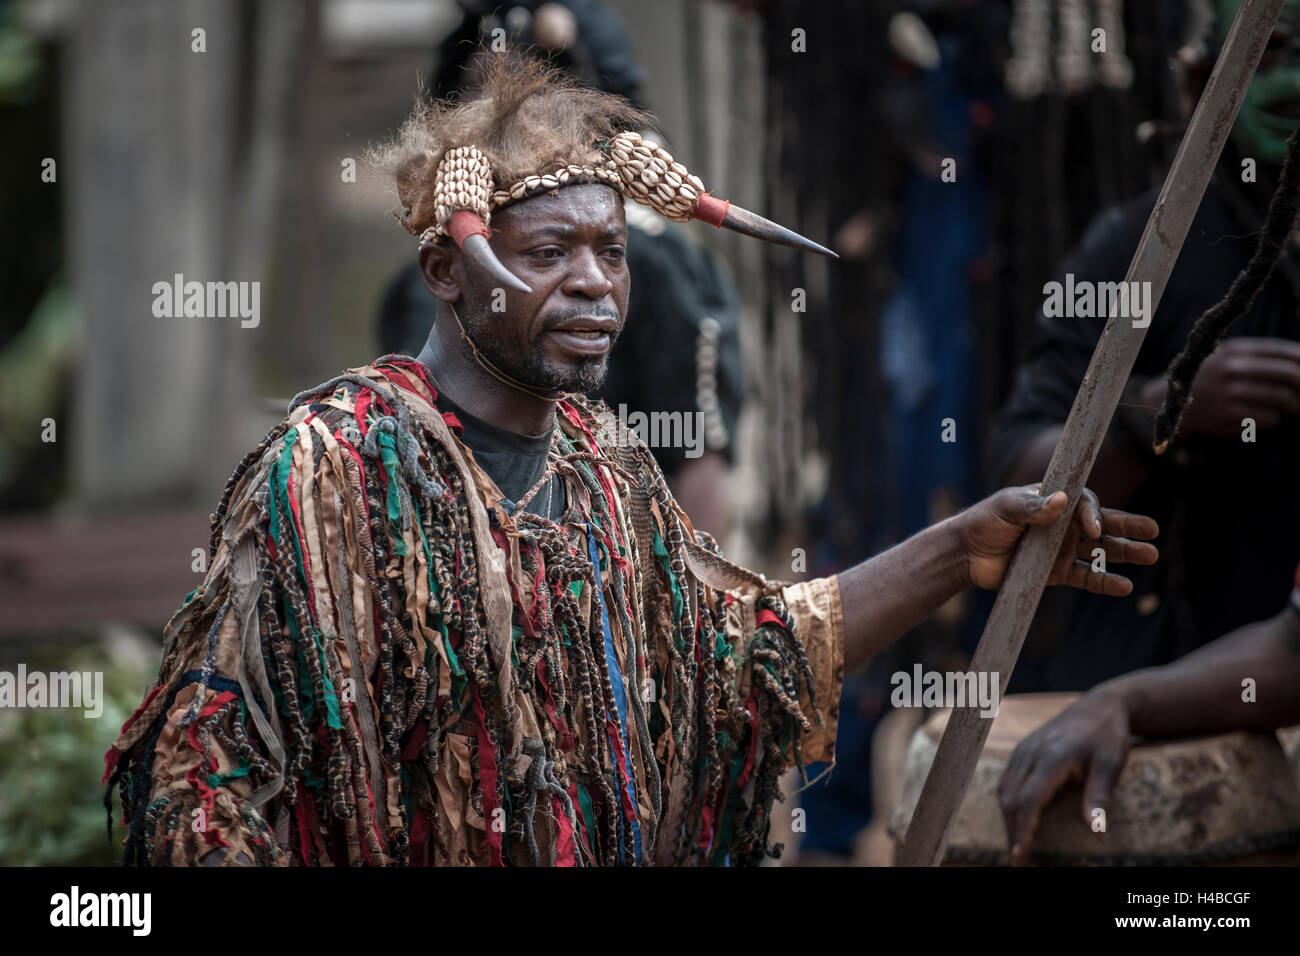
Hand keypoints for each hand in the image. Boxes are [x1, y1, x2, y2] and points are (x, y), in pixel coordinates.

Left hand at [959, 485, 1158, 592]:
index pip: (1085, 503)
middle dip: (1128, 527)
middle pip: (1103, 524)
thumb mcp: (1006, 507)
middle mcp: (1064, 524)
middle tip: (1153, 530)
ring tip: (1151, 555)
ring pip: (1101, 551)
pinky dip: (1105, 582)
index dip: (1093, 514)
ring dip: (1125, 554)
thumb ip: (1032, 506)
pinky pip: (1087, 577)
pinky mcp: (1057, 572)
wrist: (967, 553)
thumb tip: (1060, 500)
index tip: (1093, 529)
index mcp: (1054, 501)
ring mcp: (1063, 549)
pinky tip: (1125, 587)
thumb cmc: (984, 521)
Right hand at [998, 688, 1132, 865]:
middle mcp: (1031, 752)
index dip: (1023, 828)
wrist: (1099, 705)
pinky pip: (1008, 780)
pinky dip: (1009, 803)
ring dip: (1008, 818)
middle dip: (1011, 830)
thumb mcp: (1111, 764)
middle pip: (1011, 797)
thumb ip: (1099, 796)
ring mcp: (1024, 750)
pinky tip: (1018, 818)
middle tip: (1017, 860)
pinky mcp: (1023, 750)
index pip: (1030, 798)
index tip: (1020, 853)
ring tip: (1016, 844)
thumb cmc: (1107, 735)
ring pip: (1005, 790)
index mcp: (1052, 756)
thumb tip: (1095, 830)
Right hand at [1141, 337, 1299, 437]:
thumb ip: (1260, 358)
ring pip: (1283, 398)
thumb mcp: (1227, 359)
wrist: (1165, 403)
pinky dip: (1273, 419)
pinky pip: (1269, 418)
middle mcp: (1233, 369)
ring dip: (1293, 404)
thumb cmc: (1208, 380)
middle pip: (1288, 374)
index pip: (1283, 351)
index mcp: (1235, 350)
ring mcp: (1230, 393)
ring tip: (1291, 406)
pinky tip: (1264, 416)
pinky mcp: (1228, 415)